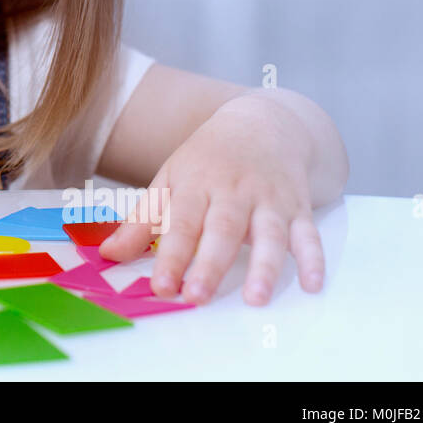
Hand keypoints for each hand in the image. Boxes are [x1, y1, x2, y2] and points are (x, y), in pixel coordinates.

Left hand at [97, 91, 326, 306]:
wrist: (263, 123)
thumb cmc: (208, 159)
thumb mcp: (170, 179)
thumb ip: (142, 220)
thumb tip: (109, 254)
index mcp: (197, 184)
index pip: (181, 223)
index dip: (171, 255)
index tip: (161, 286)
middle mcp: (234, 191)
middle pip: (223, 229)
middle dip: (210, 264)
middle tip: (196, 297)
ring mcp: (270, 199)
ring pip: (270, 234)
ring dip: (265, 267)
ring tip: (256, 299)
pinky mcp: (298, 207)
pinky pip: (309, 234)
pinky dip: (313, 259)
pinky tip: (312, 285)